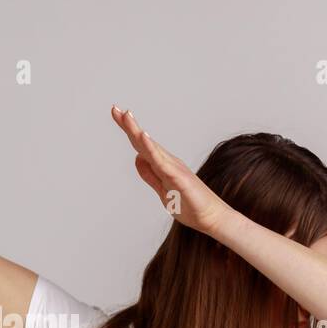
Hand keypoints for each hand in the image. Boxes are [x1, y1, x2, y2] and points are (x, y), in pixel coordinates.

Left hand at [110, 106, 235, 237]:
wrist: (211, 218)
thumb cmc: (190, 205)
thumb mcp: (162, 191)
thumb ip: (150, 175)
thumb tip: (137, 158)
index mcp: (162, 165)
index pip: (141, 145)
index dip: (129, 130)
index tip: (116, 113)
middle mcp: (168, 162)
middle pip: (144, 141)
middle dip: (129, 125)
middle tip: (115, 109)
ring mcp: (174, 168)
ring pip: (152, 147)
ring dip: (138, 131)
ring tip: (127, 116)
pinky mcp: (179, 178)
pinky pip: (162, 163)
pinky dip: (152, 149)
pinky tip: (144, 137)